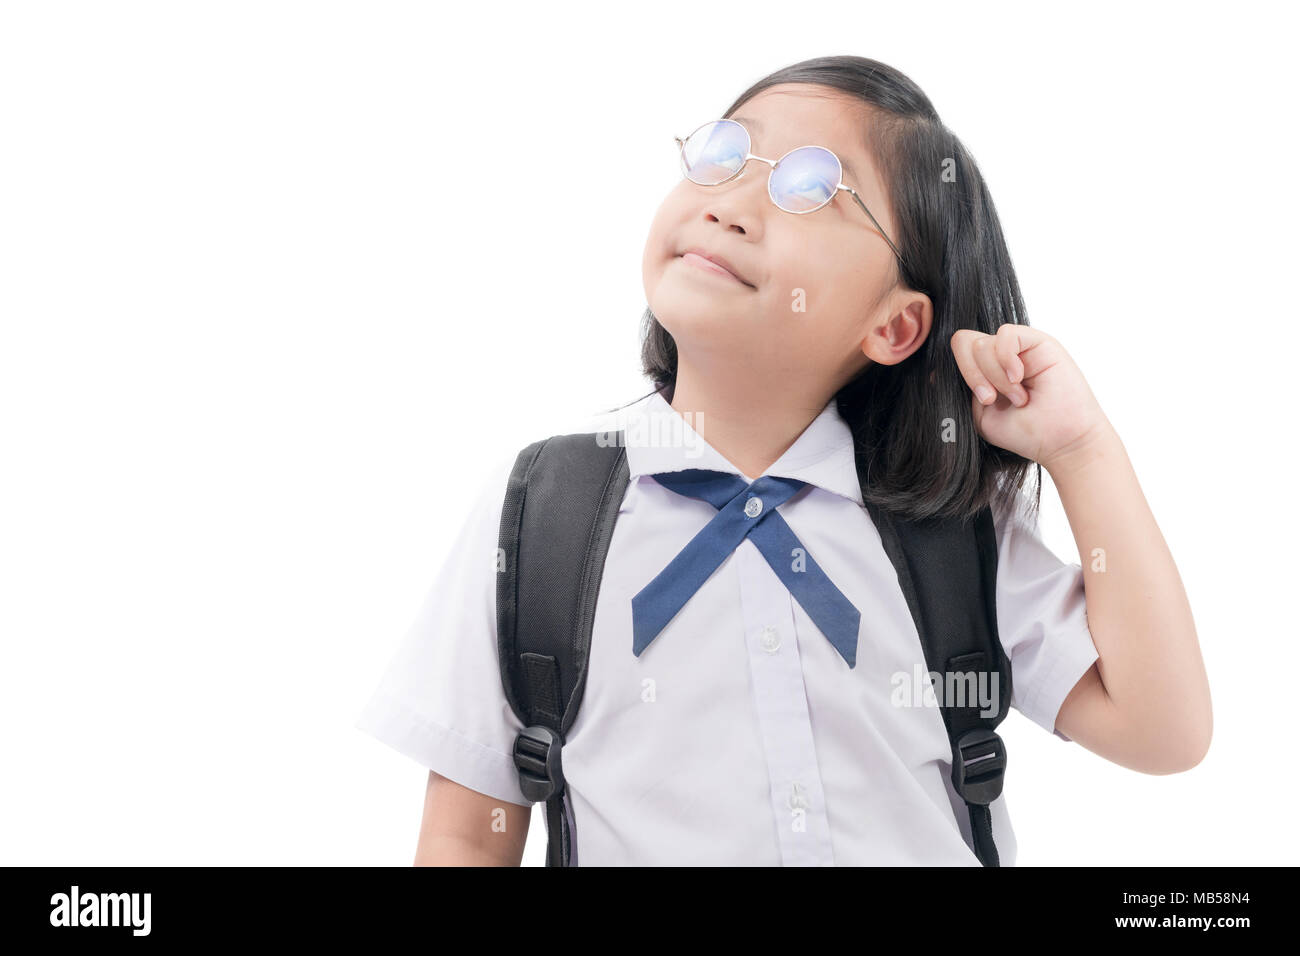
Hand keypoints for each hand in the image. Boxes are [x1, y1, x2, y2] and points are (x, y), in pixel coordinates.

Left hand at [949, 325, 1109, 469]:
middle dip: (971, 375)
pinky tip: (1018, 378)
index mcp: (984, 370)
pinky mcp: (1038, 341)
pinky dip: (1006, 359)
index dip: (960, 374)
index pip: (957, 354)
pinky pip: (1005, 335)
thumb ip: (960, 393)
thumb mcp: (980, 416)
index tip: (980, 401)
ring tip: (1018, 397)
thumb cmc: (1025, 432)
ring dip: (995, 376)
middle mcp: (1000, 355)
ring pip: (982, 343)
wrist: (1061, 441)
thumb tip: (936, 373)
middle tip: (991, 399)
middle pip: (963, 343)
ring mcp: (1018, 347)